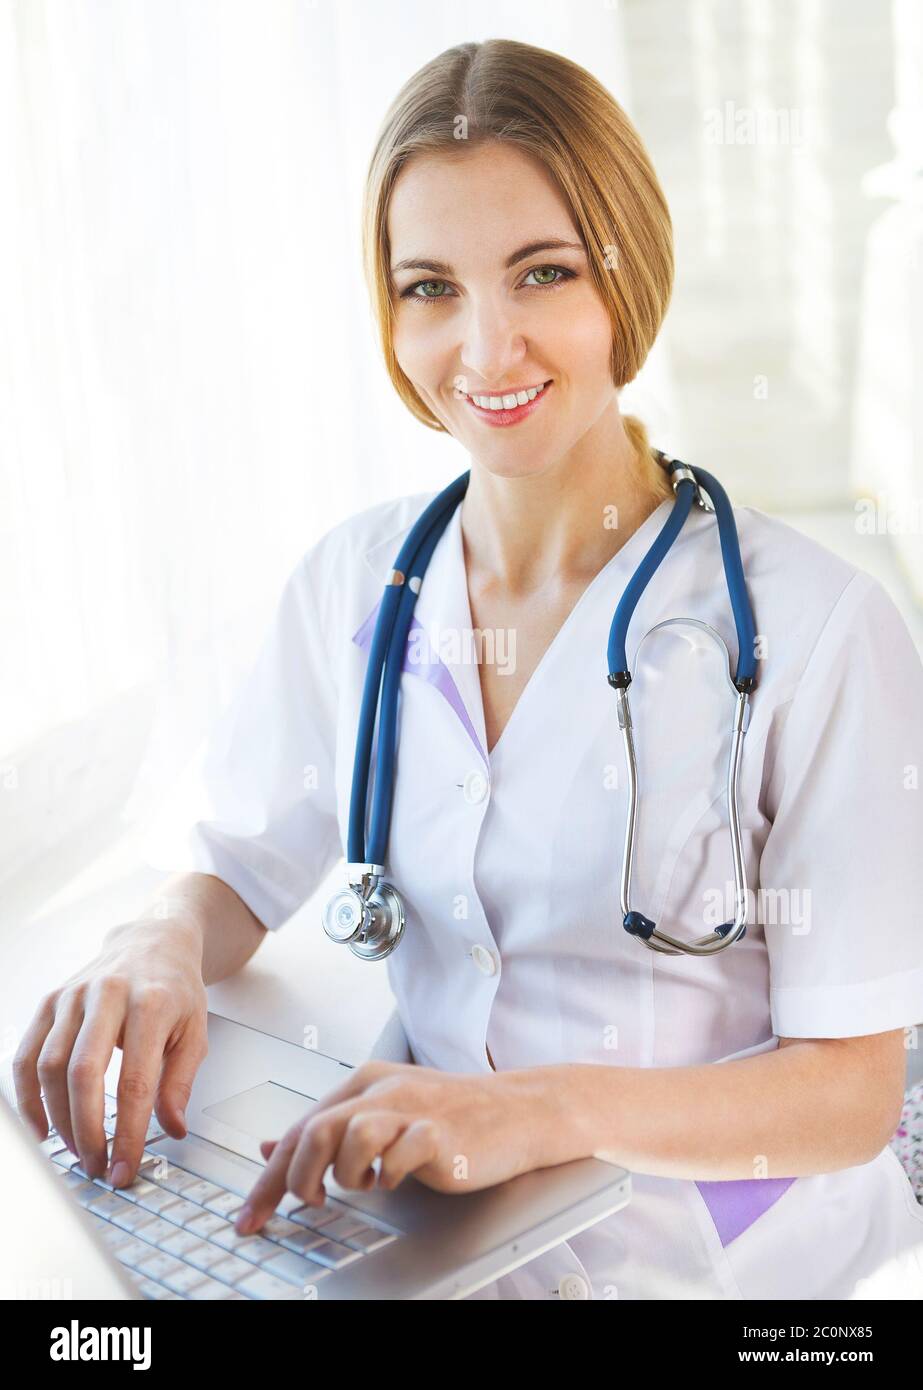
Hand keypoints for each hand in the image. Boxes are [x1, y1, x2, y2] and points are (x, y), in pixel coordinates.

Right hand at [12, 915, 208, 1186]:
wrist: (153, 941)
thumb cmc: (175, 989)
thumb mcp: (196, 1031)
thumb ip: (181, 1082)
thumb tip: (172, 1128)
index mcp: (151, 1003)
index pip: (135, 1081)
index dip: (129, 1132)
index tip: (125, 1168)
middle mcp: (107, 995)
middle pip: (83, 1074)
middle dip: (87, 1130)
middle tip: (97, 1165)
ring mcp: (73, 996)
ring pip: (50, 1067)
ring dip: (59, 1119)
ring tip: (78, 1150)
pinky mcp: (50, 1001)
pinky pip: (26, 1055)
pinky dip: (27, 1097)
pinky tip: (42, 1126)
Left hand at [235, 1059, 560, 1233]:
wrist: (515, 1111)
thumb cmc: (449, 1114)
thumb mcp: (379, 1112)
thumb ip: (327, 1127)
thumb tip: (271, 1145)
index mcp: (363, 1082)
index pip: (301, 1128)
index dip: (268, 1177)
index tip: (248, 1218)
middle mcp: (381, 1089)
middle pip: (315, 1130)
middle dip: (298, 1179)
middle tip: (313, 1201)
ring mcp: (411, 1109)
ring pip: (350, 1138)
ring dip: (348, 1176)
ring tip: (368, 1184)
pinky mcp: (438, 1133)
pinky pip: (396, 1158)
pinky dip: (389, 1177)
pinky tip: (400, 1177)